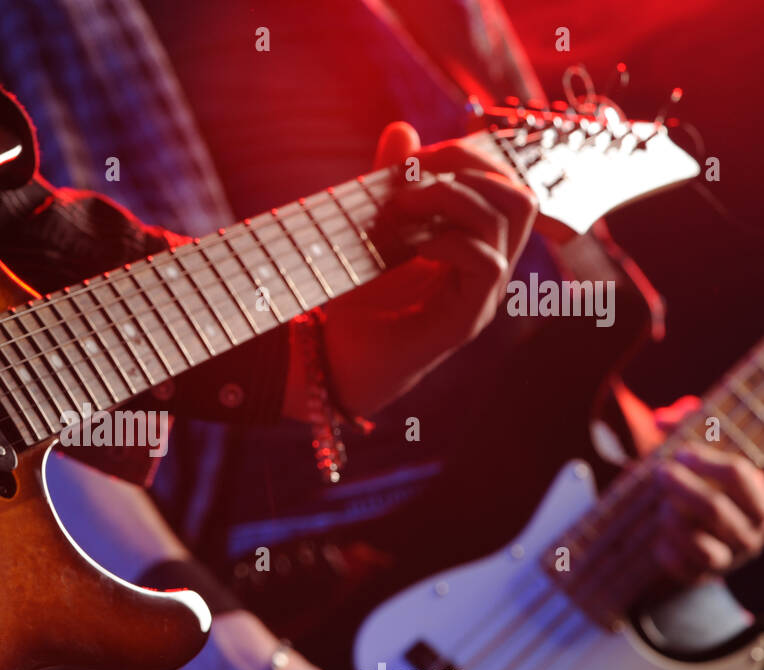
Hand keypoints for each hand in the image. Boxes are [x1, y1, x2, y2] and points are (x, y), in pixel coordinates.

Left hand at [306, 122, 537, 417]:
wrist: (327, 364)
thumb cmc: (351, 302)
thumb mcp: (370, 230)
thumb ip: (390, 184)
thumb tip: (403, 128)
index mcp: (472, 247)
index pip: (504, 185)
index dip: (468, 156)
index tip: (413, 157)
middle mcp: (486, 272)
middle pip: (520, 196)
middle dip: (467, 167)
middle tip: (410, 175)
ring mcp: (480, 298)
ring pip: (508, 221)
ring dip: (451, 197)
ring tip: (401, 205)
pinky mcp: (463, 323)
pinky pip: (487, 262)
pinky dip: (447, 239)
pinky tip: (409, 244)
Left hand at [650, 399, 763, 582]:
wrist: (719, 534)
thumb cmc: (715, 483)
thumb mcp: (711, 454)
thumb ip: (691, 426)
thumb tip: (662, 419)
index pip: (738, 474)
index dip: (703, 460)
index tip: (681, 451)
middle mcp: (754, 533)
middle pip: (713, 507)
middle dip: (680, 486)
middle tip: (661, 471)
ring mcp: (732, 557)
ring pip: (698, 542)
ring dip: (672, 518)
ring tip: (665, 506)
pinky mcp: (706, 575)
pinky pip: (681, 567)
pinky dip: (666, 549)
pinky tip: (662, 536)